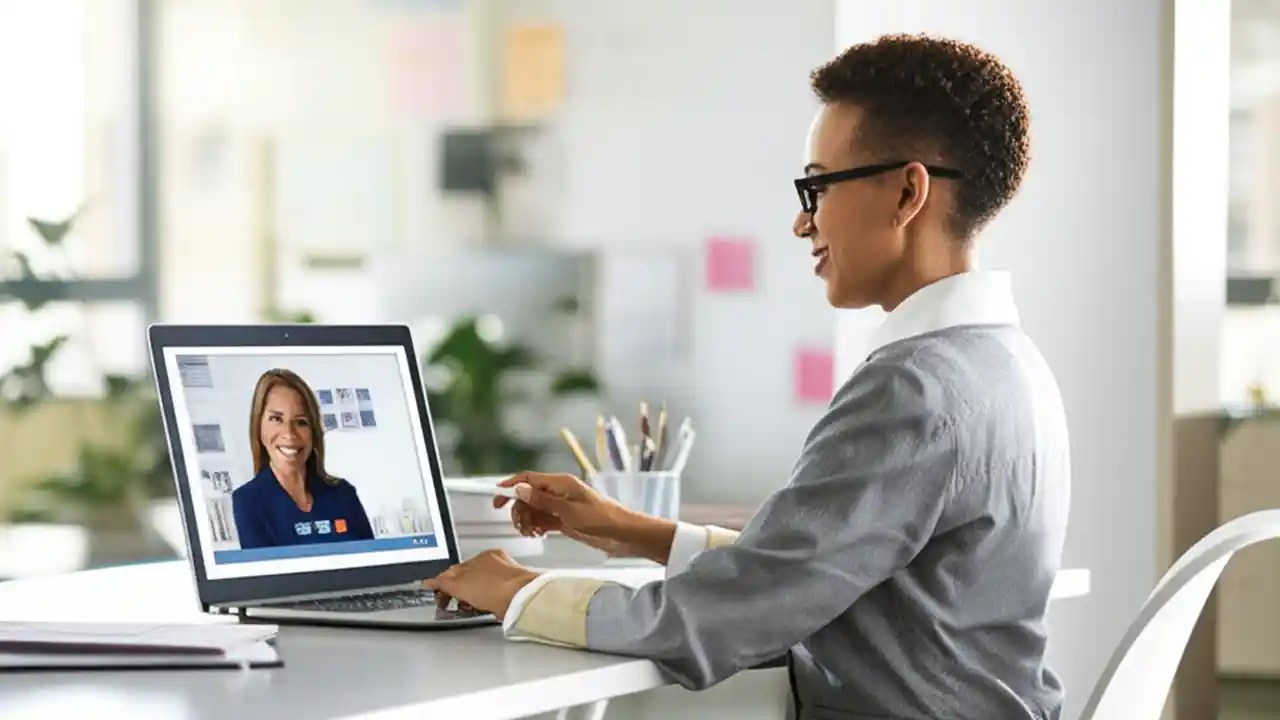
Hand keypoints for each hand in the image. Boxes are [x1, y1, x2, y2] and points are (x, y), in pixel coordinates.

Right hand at [423, 549, 538, 620]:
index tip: (437, 590)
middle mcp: (497, 564)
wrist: (519, 597)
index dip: (445, 581)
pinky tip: (482, 608)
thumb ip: (444, 582)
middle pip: (470, 576)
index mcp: (483, 557)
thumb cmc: (494, 586)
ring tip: (467, 606)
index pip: (458, 568)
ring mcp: (506, 577)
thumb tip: (431, 581)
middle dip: (458, 588)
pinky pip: (493, 596)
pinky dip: (485, 602)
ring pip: (482, 586)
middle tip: (449, 601)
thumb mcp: (460, 585)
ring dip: (472, 595)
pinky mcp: (513, 591)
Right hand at [494, 472, 620, 538]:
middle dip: (519, 510)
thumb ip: (543, 501)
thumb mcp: (569, 511)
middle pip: (527, 496)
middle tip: (522, 526)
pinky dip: (536, 526)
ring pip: (533, 509)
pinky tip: (538, 534)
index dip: (510, 486)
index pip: (528, 479)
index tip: (496, 498)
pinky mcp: (563, 519)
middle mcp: (558, 492)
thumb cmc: (600, 519)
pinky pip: (542, 519)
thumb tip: (520, 489)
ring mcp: (560, 506)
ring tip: (532, 533)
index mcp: (560, 483)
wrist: (621, 534)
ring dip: (527, 520)